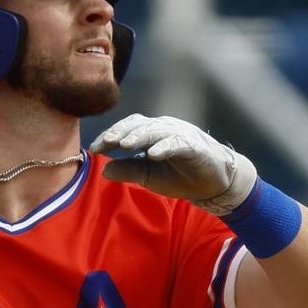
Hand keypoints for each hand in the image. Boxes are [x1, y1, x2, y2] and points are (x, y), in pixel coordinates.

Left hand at [91, 114, 256, 214]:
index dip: (110, 136)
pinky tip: (153, 154)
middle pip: (139, 125)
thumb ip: (128, 170)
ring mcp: (180, 134)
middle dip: (120, 133)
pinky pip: (178, 143)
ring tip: (124, 144)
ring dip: (140, 136)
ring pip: (157, 130)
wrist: (214, 183)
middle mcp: (164, 128)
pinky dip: (165, 147)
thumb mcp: (149, 176)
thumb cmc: (181, 175)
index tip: (94, 148)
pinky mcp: (195, 146)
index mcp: (151, 132)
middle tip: (106, 143)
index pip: (127, 128)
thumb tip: (104, 169)